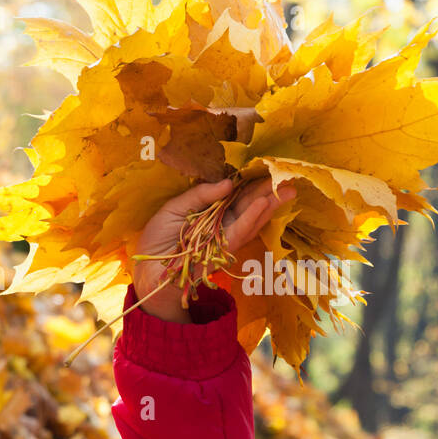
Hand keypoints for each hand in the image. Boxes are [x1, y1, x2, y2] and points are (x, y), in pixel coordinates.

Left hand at [131, 177, 296, 320]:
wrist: (147, 271)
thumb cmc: (157, 239)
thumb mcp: (174, 209)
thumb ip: (200, 195)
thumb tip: (228, 183)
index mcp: (211, 212)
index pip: (236, 195)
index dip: (251, 182)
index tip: (268, 168)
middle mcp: (221, 225)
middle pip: (249, 205)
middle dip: (269, 192)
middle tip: (290, 177)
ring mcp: (224, 238)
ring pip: (250, 219)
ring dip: (268, 204)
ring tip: (285, 189)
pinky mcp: (222, 251)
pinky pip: (239, 233)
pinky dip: (251, 218)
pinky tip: (264, 204)